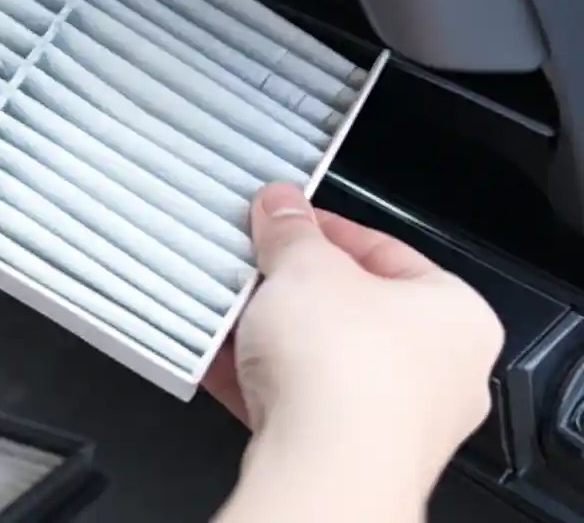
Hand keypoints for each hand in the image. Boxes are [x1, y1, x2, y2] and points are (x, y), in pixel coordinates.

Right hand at [204, 183, 502, 488]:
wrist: (325, 468)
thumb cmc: (348, 371)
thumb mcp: (306, 267)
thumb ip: (290, 231)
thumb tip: (281, 205)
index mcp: (456, 314)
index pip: (386, 251)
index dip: (324, 229)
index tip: (283, 220)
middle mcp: (437, 372)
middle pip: (349, 308)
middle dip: (290, 287)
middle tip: (253, 265)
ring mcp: (391, 420)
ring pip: (317, 360)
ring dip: (267, 333)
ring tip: (228, 310)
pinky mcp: (343, 454)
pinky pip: (293, 402)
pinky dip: (255, 378)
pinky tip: (217, 357)